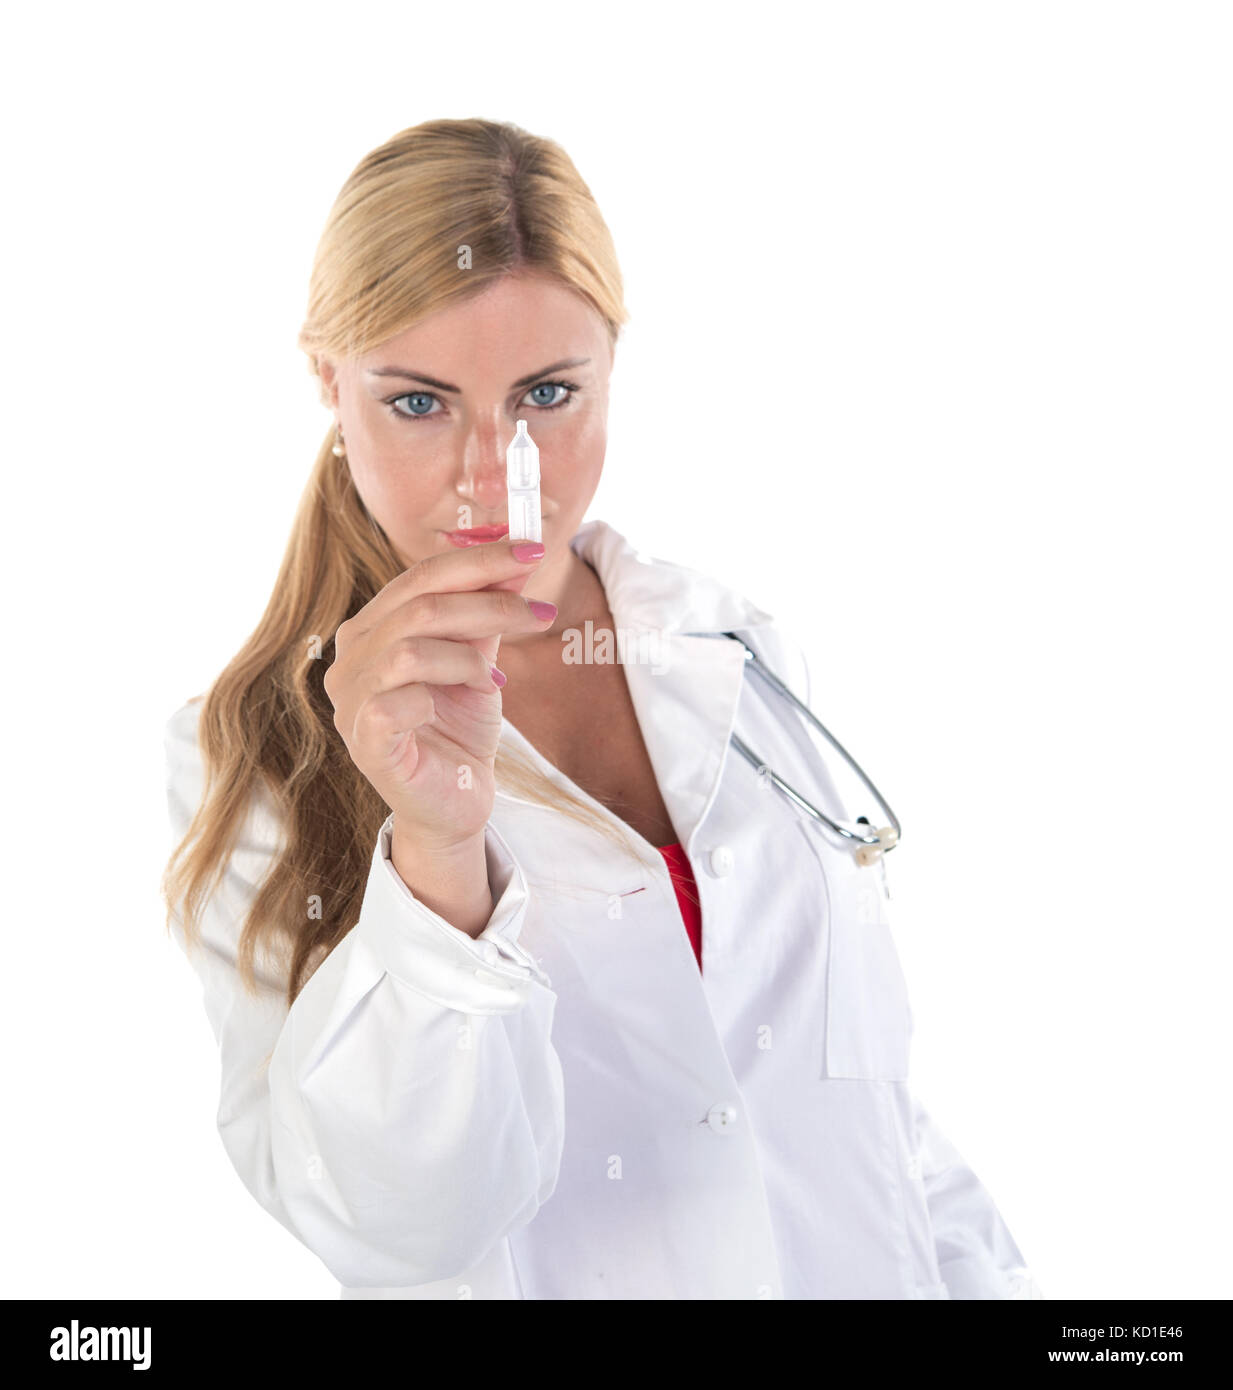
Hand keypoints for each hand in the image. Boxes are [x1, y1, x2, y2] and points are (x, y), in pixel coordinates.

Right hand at [323, 538, 554, 849]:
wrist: (456, 801)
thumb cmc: (458, 728)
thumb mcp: (477, 659)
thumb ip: (485, 612)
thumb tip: (518, 556)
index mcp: (371, 630)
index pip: (421, 577)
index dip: (478, 560)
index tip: (532, 550)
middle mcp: (349, 660)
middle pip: (419, 607)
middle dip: (489, 603)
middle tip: (539, 614)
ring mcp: (350, 702)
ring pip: (410, 649)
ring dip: (469, 657)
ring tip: (496, 679)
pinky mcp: (364, 742)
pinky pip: (398, 701)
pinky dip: (442, 694)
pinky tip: (468, 704)